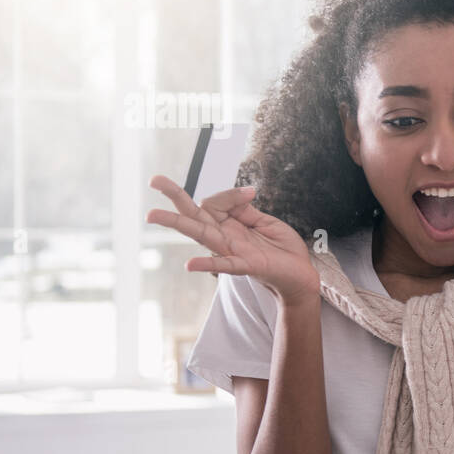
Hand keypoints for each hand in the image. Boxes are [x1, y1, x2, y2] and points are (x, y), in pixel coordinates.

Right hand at [145, 175, 319, 304]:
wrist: (300, 273)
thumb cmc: (280, 248)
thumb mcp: (265, 221)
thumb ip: (245, 209)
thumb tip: (240, 191)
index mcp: (229, 224)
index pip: (214, 202)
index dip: (229, 194)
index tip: (250, 193)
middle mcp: (225, 236)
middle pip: (194, 214)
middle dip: (175, 196)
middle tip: (154, 179)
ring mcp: (233, 251)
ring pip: (201, 235)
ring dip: (177, 224)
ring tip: (153, 215)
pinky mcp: (247, 265)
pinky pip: (225, 265)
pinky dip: (207, 264)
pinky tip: (190, 265)